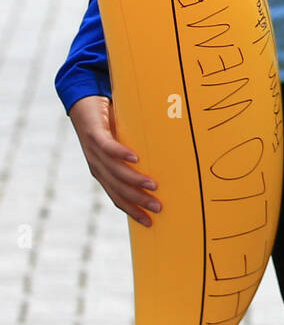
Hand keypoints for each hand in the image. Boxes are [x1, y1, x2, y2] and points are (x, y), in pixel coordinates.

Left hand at [69, 95, 161, 226]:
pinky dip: (122, 154)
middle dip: (138, 200)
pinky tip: (136, 158)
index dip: (132, 211)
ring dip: (134, 180)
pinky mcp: (95, 135)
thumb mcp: (119, 145)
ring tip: (153, 185)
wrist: (82, 102)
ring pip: (115, 171)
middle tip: (158, 207)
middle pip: (118, 189)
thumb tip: (160, 165)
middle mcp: (97, 166)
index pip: (117, 198)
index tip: (149, 223)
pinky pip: (109, 148)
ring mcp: (94, 152)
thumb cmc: (106, 123)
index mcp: (103, 172)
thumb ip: (133, 157)